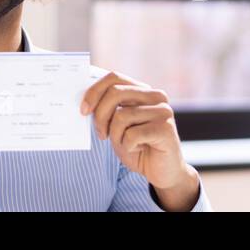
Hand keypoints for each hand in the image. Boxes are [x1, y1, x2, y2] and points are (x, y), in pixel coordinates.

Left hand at [80, 71, 199, 210]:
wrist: (163, 171)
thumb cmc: (138, 147)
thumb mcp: (117, 126)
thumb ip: (107, 110)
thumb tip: (85, 103)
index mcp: (143, 90)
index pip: (114, 78)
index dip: (94, 91)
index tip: (84, 110)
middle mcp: (156, 96)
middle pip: (115, 93)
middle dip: (100, 115)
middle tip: (101, 134)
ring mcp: (163, 111)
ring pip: (121, 116)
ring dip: (115, 136)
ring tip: (125, 144)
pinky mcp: (165, 129)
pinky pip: (132, 134)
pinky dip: (128, 146)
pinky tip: (138, 149)